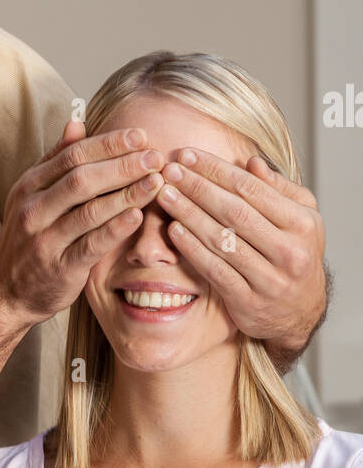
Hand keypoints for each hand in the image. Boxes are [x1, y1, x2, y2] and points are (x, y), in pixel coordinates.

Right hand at [0, 119, 164, 328]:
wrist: (4, 292)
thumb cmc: (26, 239)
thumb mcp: (32, 195)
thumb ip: (55, 161)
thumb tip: (77, 122)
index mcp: (29, 186)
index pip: (72, 155)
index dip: (108, 144)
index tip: (139, 135)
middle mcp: (33, 210)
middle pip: (82, 179)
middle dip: (122, 165)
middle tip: (154, 157)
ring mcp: (44, 240)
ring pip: (89, 211)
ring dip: (126, 194)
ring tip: (156, 181)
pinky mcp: (59, 268)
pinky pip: (91, 245)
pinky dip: (115, 229)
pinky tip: (138, 216)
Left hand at [154, 148, 326, 357]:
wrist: (300, 312)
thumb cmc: (296, 253)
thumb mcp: (300, 219)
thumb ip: (278, 190)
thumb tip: (251, 162)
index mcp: (303, 223)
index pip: (251, 189)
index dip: (216, 170)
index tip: (188, 155)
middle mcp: (289, 251)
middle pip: (234, 212)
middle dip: (197, 188)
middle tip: (170, 171)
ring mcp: (269, 279)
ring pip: (221, 240)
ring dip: (188, 214)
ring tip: (165, 195)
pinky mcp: (248, 302)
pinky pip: (214, 270)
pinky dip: (192, 248)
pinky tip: (173, 229)